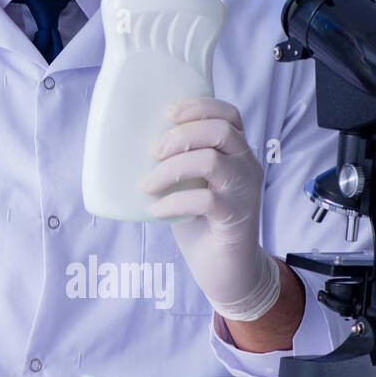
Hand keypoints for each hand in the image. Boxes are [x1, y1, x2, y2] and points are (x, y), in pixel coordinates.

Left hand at [138, 96, 281, 321]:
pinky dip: (173, 202)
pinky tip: (156, 210)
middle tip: (152, 152)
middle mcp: (246, 165)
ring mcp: (245, 191)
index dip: (200, 106)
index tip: (168, 113)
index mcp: (235, 152)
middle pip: (221, 130)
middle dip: (181, 135)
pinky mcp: (236, 218)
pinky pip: (205, 200)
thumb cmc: (200, 221)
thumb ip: (175, 161)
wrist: (226, 270)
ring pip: (212, 160)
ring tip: (147, 185)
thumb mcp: (187, 183)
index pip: (228, 114)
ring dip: (170, 169)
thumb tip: (129, 144)